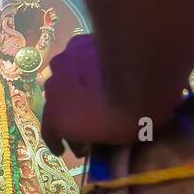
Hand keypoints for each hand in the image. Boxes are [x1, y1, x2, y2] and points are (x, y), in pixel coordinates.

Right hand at [40, 34, 156, 155]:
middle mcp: (52, 90)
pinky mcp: (77, 43)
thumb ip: (96, 136)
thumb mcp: (113, 138)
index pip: (49, 135)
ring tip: (93, 88)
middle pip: (57, 105)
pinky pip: (76, 57)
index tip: (64, 149)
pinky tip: (99, 66)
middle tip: (86, 119)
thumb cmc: (131, 115)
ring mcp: (62, 64)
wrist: (143, 72)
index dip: (57, 143)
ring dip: (74, 86)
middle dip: (69, 113)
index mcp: (56, 119)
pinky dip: (84, 64)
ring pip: (64, 78)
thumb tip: (97, 134)